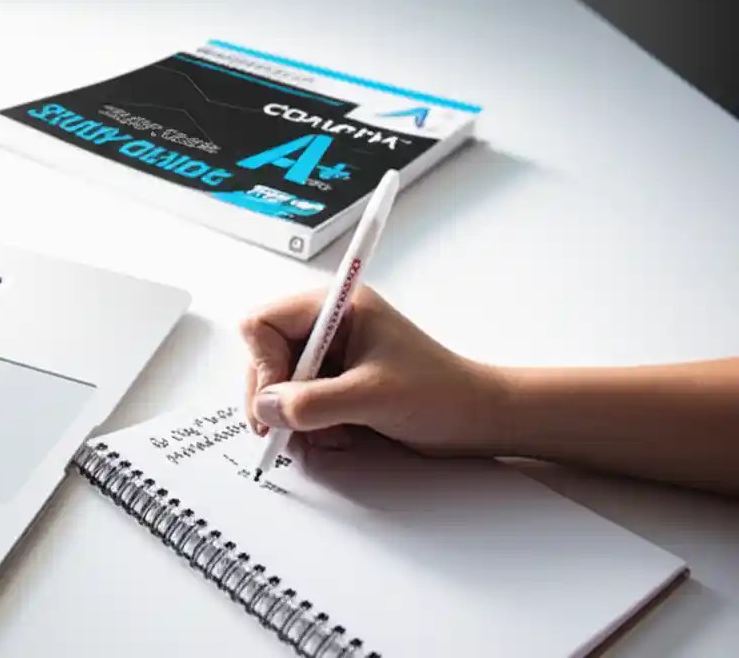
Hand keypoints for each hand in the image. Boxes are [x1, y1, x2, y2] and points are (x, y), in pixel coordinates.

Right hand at [240, 286, 509, 456]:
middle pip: (263, 356)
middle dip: (274, 398)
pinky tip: (336, 435)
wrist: (477, 418)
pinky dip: (307, 426)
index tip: (279, 402)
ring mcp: (330, 355)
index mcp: (337, 306)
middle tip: (282, 432)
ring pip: (277, 385)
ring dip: (293, 417)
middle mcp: (328, 326)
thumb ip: (314, 402)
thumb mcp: (373, 397)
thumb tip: (266, 408)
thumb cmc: (441, 393)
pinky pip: (296, 404)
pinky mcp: (335, 382)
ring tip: (327, 434)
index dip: (263, 365)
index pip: (264, 324)